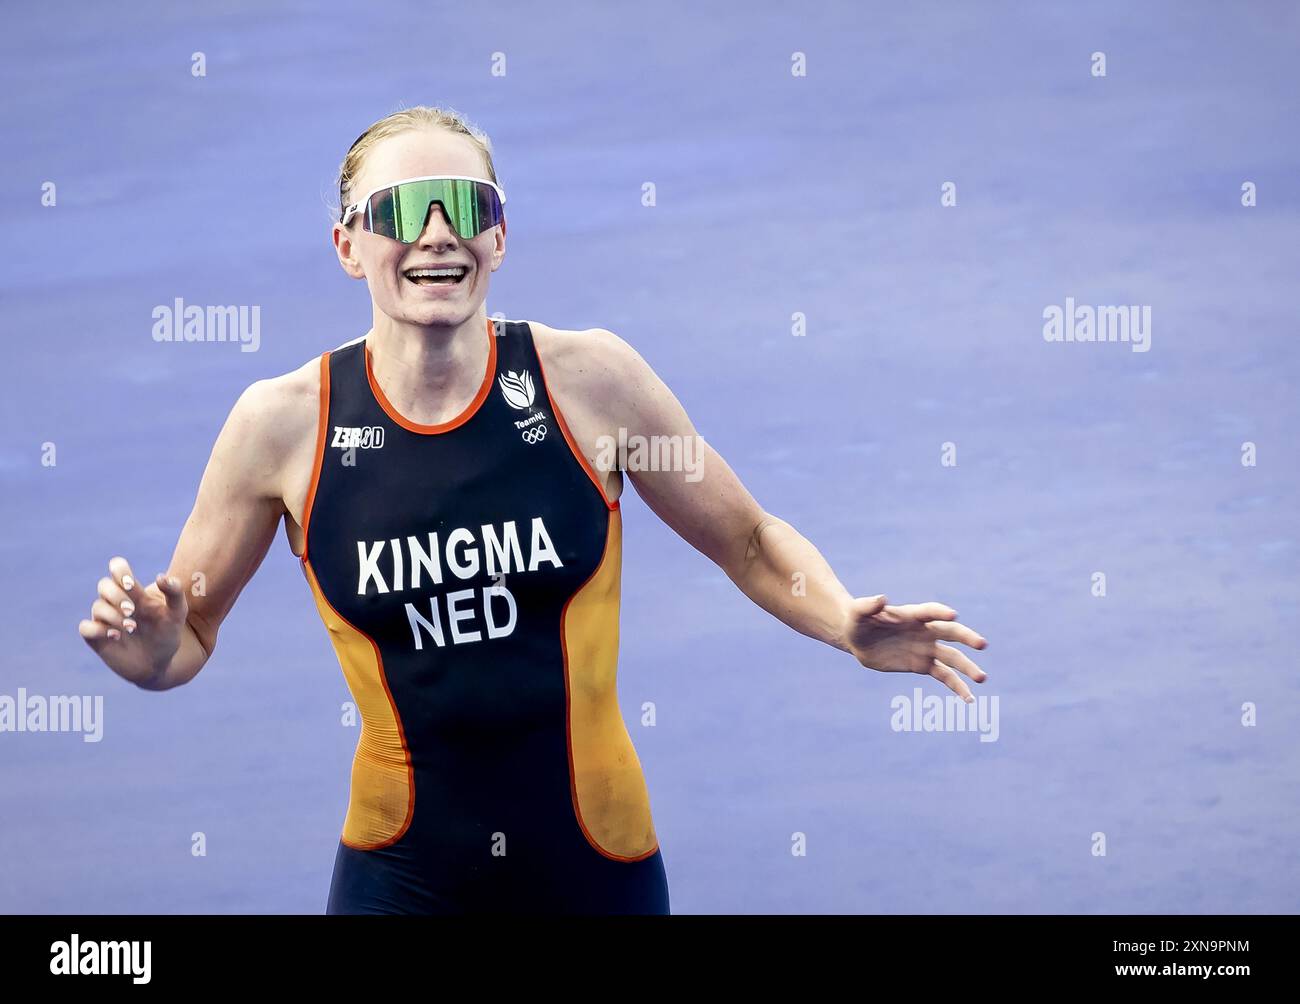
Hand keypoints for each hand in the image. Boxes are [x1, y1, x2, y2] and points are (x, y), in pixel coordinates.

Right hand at [78, 556, 188, 686]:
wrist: (159, 663)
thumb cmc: (167, 633)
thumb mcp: (177, 613)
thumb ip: (175, 593)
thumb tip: (161, 577)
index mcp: (134, 592)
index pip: (118, 568)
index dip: (120, 570)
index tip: (131, 584)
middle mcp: (116, 603)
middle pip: (104, 585)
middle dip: (117, 596)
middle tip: (132, 610)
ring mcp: (105, 620)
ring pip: (97, 606)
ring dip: (113, 615)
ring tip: (131, 628)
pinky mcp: (97, 638)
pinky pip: (85, 627)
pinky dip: (97, 629)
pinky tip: (114, 636)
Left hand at [842, 595, 987, 701]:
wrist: (857, 638)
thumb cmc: (858, 619)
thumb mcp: (859, 612)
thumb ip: (869, 605)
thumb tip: (881, 599)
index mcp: (911, 615)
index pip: (930, 612)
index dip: (940, 612)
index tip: (953, 616)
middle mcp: (925, 631)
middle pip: (950, 633)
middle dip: (966, 638)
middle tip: (982, 644)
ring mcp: (926, 649)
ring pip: (952, 658)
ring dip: (967, 668)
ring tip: (982, 678)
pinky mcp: (922, 666)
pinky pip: (944, 676)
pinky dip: (957, 687)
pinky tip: (969, 699)